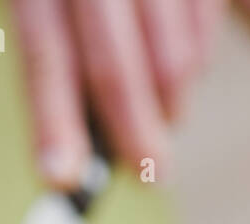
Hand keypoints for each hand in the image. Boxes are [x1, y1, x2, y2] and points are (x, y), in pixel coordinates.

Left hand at [11, 0, 224, 187]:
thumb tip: (69, 158)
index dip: (53, 124)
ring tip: (166, 119)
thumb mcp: (51, 4)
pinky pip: (205, 21)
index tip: (62, 181)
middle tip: (151, 177)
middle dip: (133, 134)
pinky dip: (195, 57)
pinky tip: (180, 62)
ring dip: (170, 102)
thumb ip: (59, 63)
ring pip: (171, 55)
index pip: (44, 59)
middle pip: (113, 65)